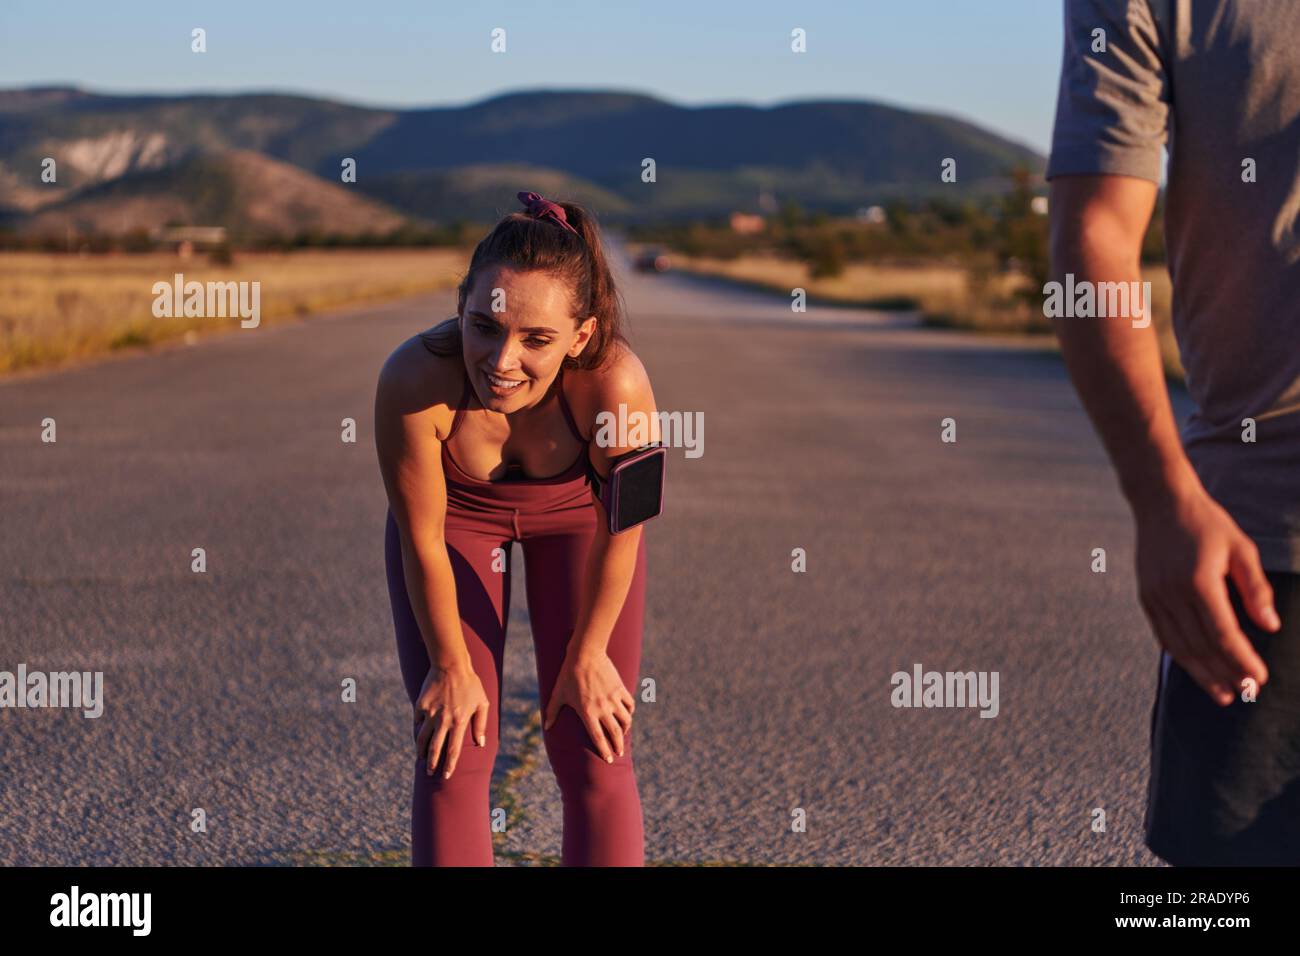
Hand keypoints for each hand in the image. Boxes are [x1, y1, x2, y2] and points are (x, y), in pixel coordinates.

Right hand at [414, 661, 488, 778]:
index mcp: (460, 721)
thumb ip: (481, 724)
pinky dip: (417, 732)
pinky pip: (417, 723)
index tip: (446, 775)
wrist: (451, 665)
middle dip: (431, 763)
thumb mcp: (482, 703)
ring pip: (422, 738)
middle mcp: (444, 720)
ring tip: (421, 758)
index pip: (453, 750)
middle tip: (429, 772)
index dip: (449, 765)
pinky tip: (418, 738)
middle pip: (435, 748)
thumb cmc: (471, 684)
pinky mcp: (420, 706)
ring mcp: (430, 713)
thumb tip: (481, 743)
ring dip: (421, 751)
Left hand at [543, 649, 634, 762]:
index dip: (604, 750)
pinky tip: (627, 714)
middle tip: (620, 752)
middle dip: (618, 745)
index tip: (609, 760)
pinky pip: (629, 704)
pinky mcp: (620, 689)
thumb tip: (546, 727)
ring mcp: (613, 699)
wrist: (585, 654)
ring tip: (623, 734)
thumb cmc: (568, 675)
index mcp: (587, 712)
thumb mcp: (558, 694)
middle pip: (615, 732)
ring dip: (626, 729)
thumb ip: (552, 711)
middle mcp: (602, 708)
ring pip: (626, 720)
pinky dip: (630, 712)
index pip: (598, 737)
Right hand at [1134, 486, 1280, 706]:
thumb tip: (1271, 626)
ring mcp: (1155, 596)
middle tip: (1245, 693)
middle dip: (1225, 673)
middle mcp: (1172, 593)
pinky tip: (1196, 669)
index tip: (1259, 678)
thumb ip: (1256, 589)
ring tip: (1221, 694)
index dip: (1242, 660)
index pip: (1223, 634)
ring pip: (1179, 646)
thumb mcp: (1241, 549)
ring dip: (1202, 673)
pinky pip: (1163, 635)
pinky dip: (1180, 656)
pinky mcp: (1146, 597)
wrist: (1160, 504)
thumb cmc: (1207, 524)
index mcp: (1198, 581)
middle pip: (1201, 646)